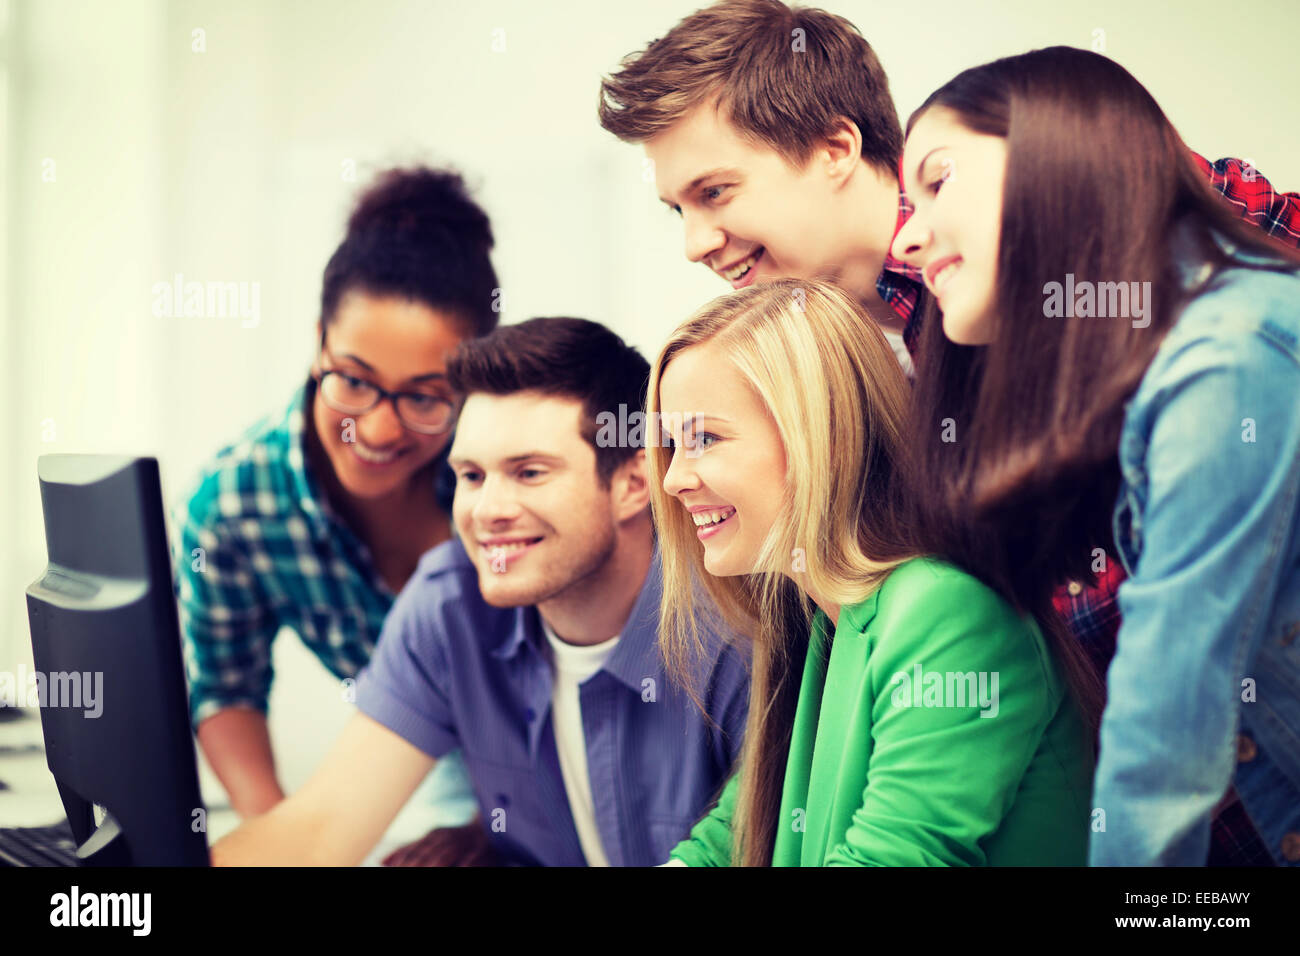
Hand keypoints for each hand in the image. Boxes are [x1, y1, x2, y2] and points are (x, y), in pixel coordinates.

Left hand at [381, 817, 499, 866]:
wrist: (492, 828)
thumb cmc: (456, 840)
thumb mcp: (432, 842)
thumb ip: (409, 851)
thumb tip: (382, 861)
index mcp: (434, 835)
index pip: (413, 851)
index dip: (402, 862)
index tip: (394, 869)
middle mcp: (448, 837)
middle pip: (426, 855)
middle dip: (413, 866)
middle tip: (405, 872)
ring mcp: (466, 843)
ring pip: (444, 857)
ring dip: (433, 865)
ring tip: (423, 871)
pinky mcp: (483, 851)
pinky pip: (470, 860)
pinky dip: (463, 865)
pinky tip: (458, 869)